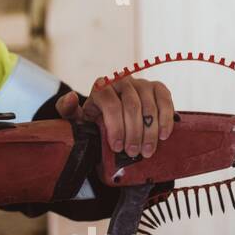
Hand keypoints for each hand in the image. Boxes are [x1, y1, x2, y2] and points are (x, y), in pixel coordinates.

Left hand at [55, 77, 176, 158]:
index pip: (110, 104)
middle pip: (132, 106)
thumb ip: (68, 110)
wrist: (112, 116)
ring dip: (150, 132)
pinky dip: (166, 119)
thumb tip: (71, 97)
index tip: (117, 147)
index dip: (116, 127)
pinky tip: (164, 136)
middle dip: (133, 133)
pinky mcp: (157, 88)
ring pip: (149, 106)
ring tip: (147, 151)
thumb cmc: (95, 119)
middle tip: (132, 153)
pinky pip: (165, 100)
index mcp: (101, 87)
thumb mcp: (79, 118)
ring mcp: (141, 83)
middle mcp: (121, 80)